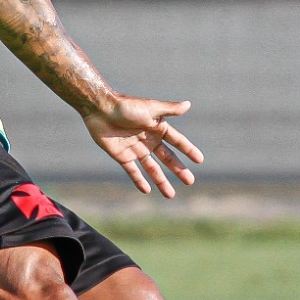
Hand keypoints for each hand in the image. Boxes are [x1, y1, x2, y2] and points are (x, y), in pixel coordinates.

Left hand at [82, 95, 202, 197]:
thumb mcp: (150, 108)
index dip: (188, 150)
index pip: (177, 141)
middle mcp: (149, 139)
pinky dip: (139, 180)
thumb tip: (188, 104)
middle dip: (178, 170)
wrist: (100, 109)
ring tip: (170, 195)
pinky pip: (133, 171)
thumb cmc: (126, 106)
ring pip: (151, 168)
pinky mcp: (122, 156)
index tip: (199, 160)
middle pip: (167, 158)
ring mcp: (136, 149)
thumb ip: (169, 109)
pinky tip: (147, 190)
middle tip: (190, 181)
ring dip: (161, 181)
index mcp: (157, 128)